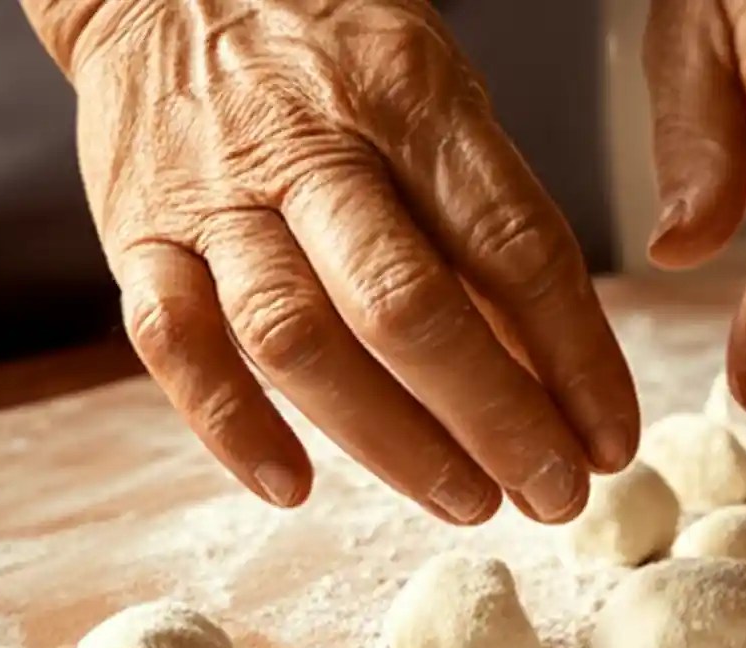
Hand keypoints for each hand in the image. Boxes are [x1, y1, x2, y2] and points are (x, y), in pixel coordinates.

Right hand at [23, 0, 638, 522]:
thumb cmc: (332, 48)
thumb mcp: (437, 94)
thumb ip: (480, 221)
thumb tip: (546, 366)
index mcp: (411, 99)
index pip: (514, 245)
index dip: (576, 357)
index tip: (609, 438)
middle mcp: (312, 146)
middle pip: (409, 307)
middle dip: (496, 421)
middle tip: (556, 495)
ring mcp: (216, 193)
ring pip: (298, 338)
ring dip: (390, 443)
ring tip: (468, 502)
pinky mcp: (136, 231)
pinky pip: (171, 343)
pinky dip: (230, 426)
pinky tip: (295, 487)